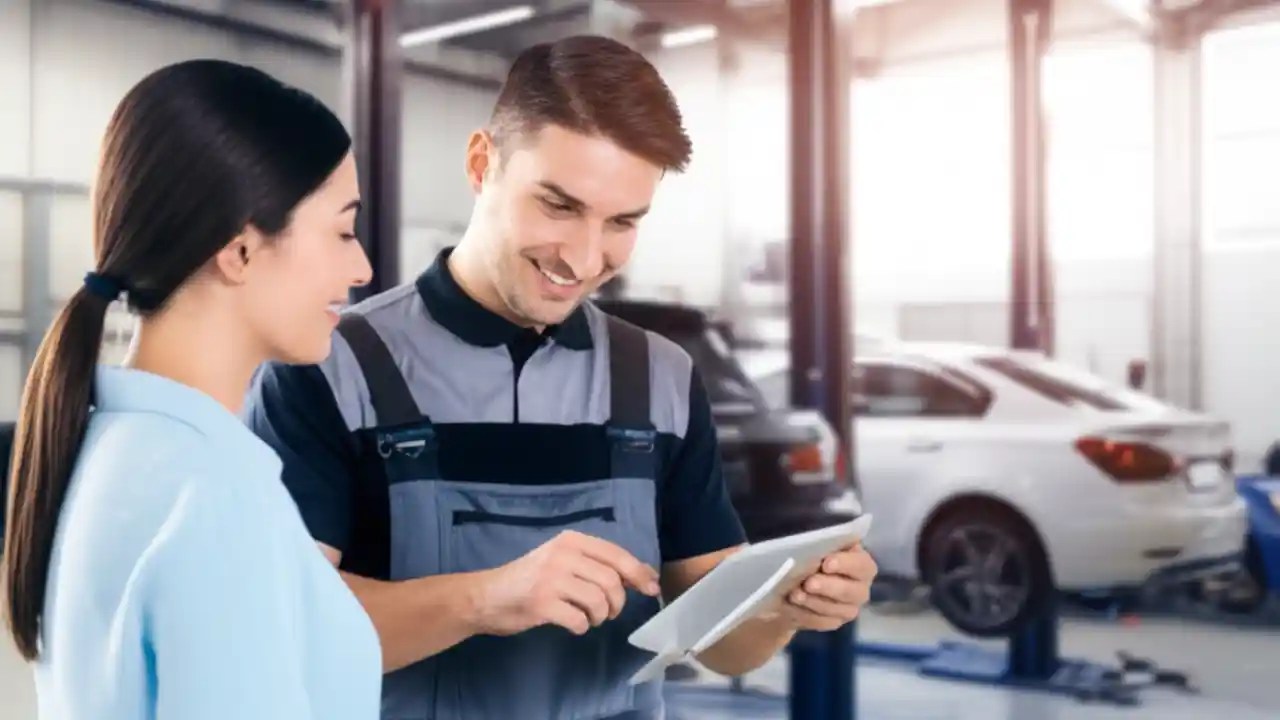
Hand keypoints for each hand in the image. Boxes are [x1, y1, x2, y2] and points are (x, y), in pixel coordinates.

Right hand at [469, 530, 661, 636]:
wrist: (486, 596)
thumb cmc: (529, 579)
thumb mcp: (562, 560)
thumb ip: (596, 563)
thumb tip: (642, 575)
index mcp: (570, 541)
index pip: (616, 555)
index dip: (639, 573)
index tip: (651, 588)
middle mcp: (562, 555)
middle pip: (612, 580)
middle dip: (618, 602)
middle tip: (609, 613)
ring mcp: (551, 579)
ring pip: (599, 600)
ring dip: (601, 616)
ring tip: (590, 618)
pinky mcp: (541, 603)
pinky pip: (579, 620)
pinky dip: (582, 627)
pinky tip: (574, 625)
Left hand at [779, 543, 876, 631]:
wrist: (794, 581)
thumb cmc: (810, 554)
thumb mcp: (814, 545)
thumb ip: (819, 545)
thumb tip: (809, 545)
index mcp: (860, 562)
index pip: (862, 564)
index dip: (846, 564)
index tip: (826, 564)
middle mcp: (860, 586)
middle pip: (852, 591)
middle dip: (828, 587)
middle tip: (809, 583)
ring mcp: (850, 607)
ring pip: (837, 609)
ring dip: (813, 602)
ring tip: (794, 594)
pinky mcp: (834, 621)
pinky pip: (822, 622)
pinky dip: (805, 614)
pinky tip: (791, 606)